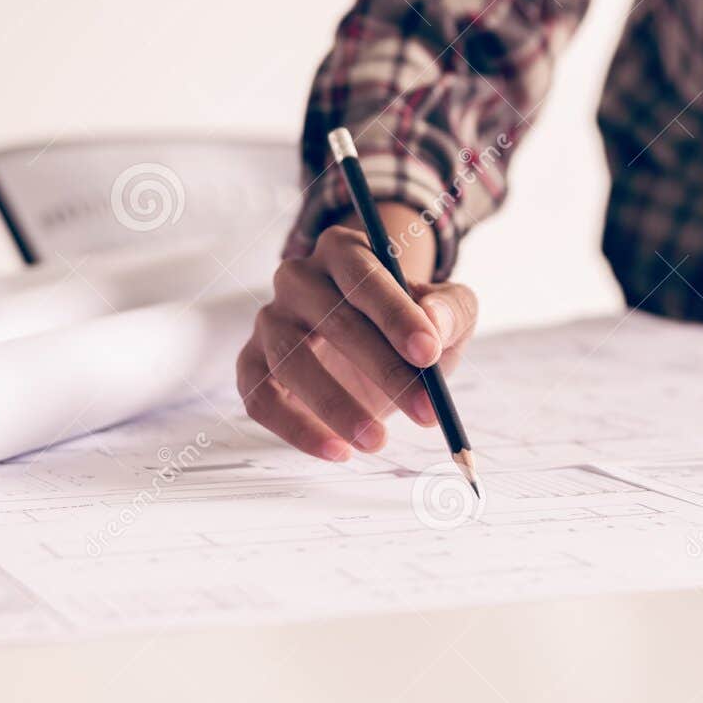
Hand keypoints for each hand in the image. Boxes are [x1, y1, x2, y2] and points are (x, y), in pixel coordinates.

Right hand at [237, 205, 476, 458]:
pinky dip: (297, 429)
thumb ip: (451, 311)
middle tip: (425, 412)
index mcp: (344, 251)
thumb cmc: (410, 324)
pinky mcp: (252, 365)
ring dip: (336, 406)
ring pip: (292, 361)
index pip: (364, 274)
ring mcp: (270, 322)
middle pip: (333, 320)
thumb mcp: (448, 310)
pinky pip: (261, 397)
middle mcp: (298, 279)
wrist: (376, 348)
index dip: (396, 314)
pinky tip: (338, 451)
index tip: (429, 354)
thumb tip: (433, 325)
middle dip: (385, 370)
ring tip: (378, 442)